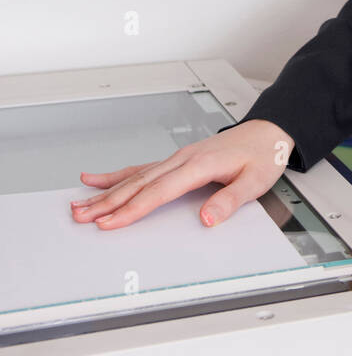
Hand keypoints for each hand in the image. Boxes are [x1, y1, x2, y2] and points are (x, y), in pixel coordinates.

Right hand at [69, 120, 294, 229]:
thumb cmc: (262, 156)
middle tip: (80, 217)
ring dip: (105, 191)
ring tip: (79, 204)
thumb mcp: (255, 182)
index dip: (132, 209)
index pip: (159, 192)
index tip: (109, 222)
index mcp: (199, 165)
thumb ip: (230, 201)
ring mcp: (177, 158)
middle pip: (138, 184)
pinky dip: (117, 174)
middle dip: (108, 202)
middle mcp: (183, 159)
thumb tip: (207, 219)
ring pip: (135, 176)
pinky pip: (141, 168)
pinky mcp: (176, 160)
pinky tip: (96, 178)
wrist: (268, 132)